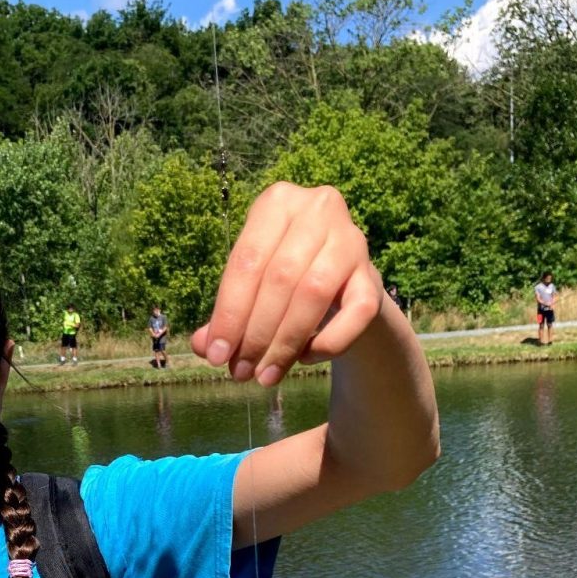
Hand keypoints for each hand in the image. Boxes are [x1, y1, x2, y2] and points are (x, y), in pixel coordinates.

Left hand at [192, 182, 383, 386]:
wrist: (340, 285)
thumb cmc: (283, 282)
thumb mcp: (251, 289)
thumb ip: (226, 315)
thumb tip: (203, 345)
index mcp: (277, 202)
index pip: (246, 261)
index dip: (229, 313)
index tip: (217, 356)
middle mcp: (318, 208)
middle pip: (279, 278)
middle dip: (256, 333)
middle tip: (241, 372)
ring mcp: (352, 238)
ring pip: (314, 293)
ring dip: (286, 342)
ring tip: (266, 375)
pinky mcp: (373, 274)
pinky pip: (356, 313)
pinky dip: (329, 342)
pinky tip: (306, 358)